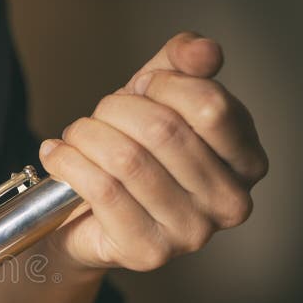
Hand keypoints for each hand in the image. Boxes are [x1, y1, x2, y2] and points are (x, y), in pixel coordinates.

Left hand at [39, 32, 267, 272]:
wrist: (87, 221)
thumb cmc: (130, 157)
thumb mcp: (156, 100)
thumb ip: (180, 66)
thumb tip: (201, 51)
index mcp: (246, 161)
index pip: (209, 106)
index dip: (161, 84)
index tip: (138, 88)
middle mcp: (228, 203)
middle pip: (163, 130)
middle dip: (116, 109)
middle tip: (98, 114)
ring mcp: (190, 233)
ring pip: (127, 159)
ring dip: (86, 135)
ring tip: (75, 135)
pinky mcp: (146, 252)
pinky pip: (100, 189)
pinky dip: (67, 161)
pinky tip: (56, 153)